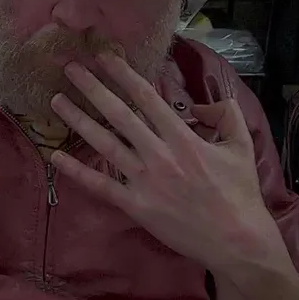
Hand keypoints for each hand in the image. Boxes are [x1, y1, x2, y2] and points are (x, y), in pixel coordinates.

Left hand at [49, 53, 280, 271]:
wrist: (237, 242)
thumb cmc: (240, 194)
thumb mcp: (242, 146)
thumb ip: (226, 114)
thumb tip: (202, 101)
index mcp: (183, 138)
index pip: (147, 97)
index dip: (123, 74)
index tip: (104, 56)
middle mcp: (159, 155)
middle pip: (119, 114)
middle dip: (93, 88)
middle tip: (70, 68)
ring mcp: (144, 181)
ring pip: (105, 144)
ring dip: (79, 120)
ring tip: (57, 100)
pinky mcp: (135, 206)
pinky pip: (101, 185)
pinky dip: (77, 171)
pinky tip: (56, 156)